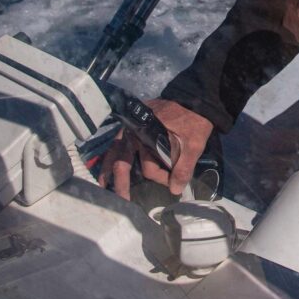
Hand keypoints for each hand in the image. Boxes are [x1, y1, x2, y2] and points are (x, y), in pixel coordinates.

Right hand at [100, 98, 214, 201]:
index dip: (160, 177)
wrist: (195, 98)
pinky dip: (112, 157)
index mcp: (148, 136)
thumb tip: (174, 190)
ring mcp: (132, 129)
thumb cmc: (194, 121)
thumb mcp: (193, 144)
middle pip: (123, 161)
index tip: (173, 181)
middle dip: (120, 183)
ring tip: (103, 186)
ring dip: (109, 170)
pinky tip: (108, 169)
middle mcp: (135, 133)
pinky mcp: (134, 127)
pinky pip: (118, 145)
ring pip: (115, 152)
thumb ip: (183, 168)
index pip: (149, 166)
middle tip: (121, 200)